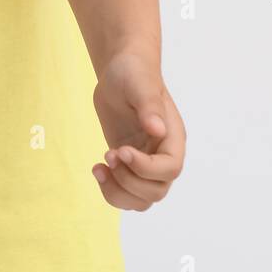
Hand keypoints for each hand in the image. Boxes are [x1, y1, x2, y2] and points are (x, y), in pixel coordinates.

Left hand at [91, 51, 185, 210]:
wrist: (120, 71)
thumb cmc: (134, 72)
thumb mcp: (140, 84)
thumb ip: (149, 106)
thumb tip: (158, 130)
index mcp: (173, 138)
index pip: (170, 169)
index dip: (145, 168)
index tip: (121, 150)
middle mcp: (163, 154)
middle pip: (156, 191)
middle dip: (128, 181)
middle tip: (109, 154)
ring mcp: (146, 162)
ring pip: (141, 200)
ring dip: (118, 192)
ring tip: (100, 168)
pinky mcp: (129, 164)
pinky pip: (125, 193)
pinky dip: (110, 189)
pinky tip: (97, 169)